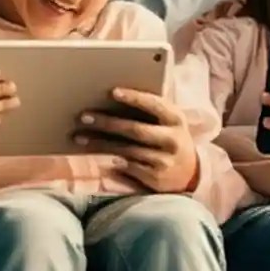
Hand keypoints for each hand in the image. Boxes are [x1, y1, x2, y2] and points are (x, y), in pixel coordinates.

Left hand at [73, 88, 197, 192]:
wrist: (190, 173)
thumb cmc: (169, 138)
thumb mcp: (168, 122)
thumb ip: (150, 111)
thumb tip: (112, 98)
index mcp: (176, 119)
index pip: (154, 105)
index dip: (134, 98)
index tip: (112, 92)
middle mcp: (172, 139)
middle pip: (135, 130)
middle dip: (107, 122)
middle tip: (84, 116)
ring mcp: (165, 160)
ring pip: (126, 150)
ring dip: (101, 143)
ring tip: (79, 137)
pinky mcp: (156, 178)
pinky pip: (128, 167)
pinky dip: (112, 161)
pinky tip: (98, 158)